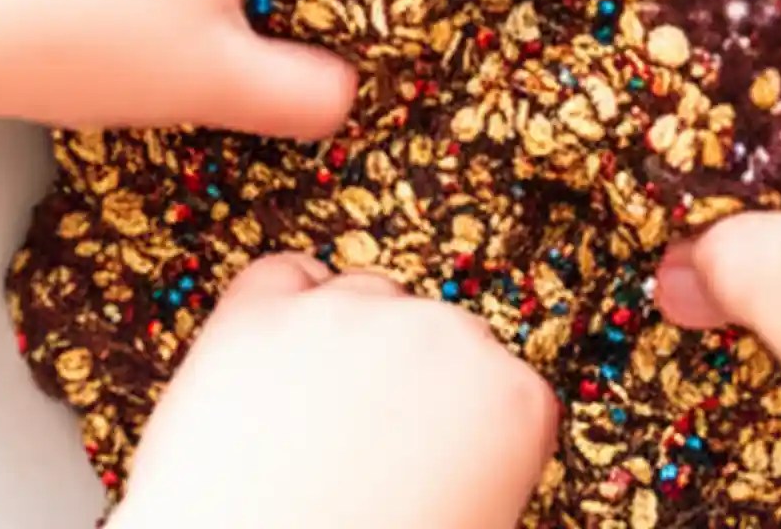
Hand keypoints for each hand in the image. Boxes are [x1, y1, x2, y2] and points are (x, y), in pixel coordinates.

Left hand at [110, 255, 556, 528]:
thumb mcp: (470, 513)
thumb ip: (481, 450)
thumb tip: (454, 435)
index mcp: (516, 402)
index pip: (502, 381)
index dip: (461, 418)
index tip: (435, 446)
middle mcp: (446, 338)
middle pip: (438, 330)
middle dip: (407, 378)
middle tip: (367, 445)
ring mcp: (355, 316)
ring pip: (367, 297)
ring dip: (351, 341)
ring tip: (315, 417)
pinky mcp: (264, 312)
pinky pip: (286, 276)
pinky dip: (287, 301)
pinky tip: (282, 346)